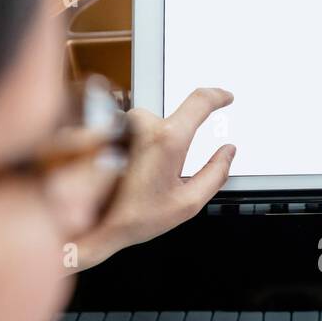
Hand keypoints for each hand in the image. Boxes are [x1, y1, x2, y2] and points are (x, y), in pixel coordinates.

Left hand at [74, 87, 234, 268]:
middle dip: (173, 145)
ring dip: (151, 147)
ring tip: (138, 178)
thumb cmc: (135, 217)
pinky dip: (133, 147)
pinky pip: (131, 130)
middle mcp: (142, 124)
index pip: (200, 101)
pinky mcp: (106, 128)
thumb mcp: (188, 203)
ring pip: (151, 126)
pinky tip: (124, 172)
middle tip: (161, 178)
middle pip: (173, 122)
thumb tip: (228, 151)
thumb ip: (216, 173)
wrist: (93, 224)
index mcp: (168, 139)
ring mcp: (122, 123)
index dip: (218, 97)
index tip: (225, 98)